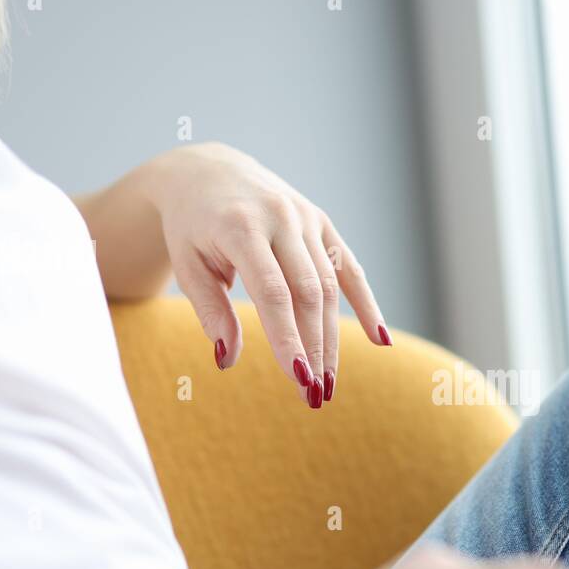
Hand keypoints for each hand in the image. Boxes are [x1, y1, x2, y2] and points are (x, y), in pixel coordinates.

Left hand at [142, 142, 388, 406]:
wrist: (207, 172)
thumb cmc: (191, 227)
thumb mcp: (188, 265)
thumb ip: (210, 311)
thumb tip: (227, 360)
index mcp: (241, 226)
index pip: (272, 293)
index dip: (288, 338)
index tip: (298, 378)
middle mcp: (280, 218)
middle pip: (308, 294)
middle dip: (315, 348)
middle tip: (315, 396)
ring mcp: (306, 218)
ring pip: (329, 287)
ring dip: (333, 340)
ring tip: (328, 383)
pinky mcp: (322, 223)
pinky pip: (350, 268)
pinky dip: (367, 304)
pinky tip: (381, 341)